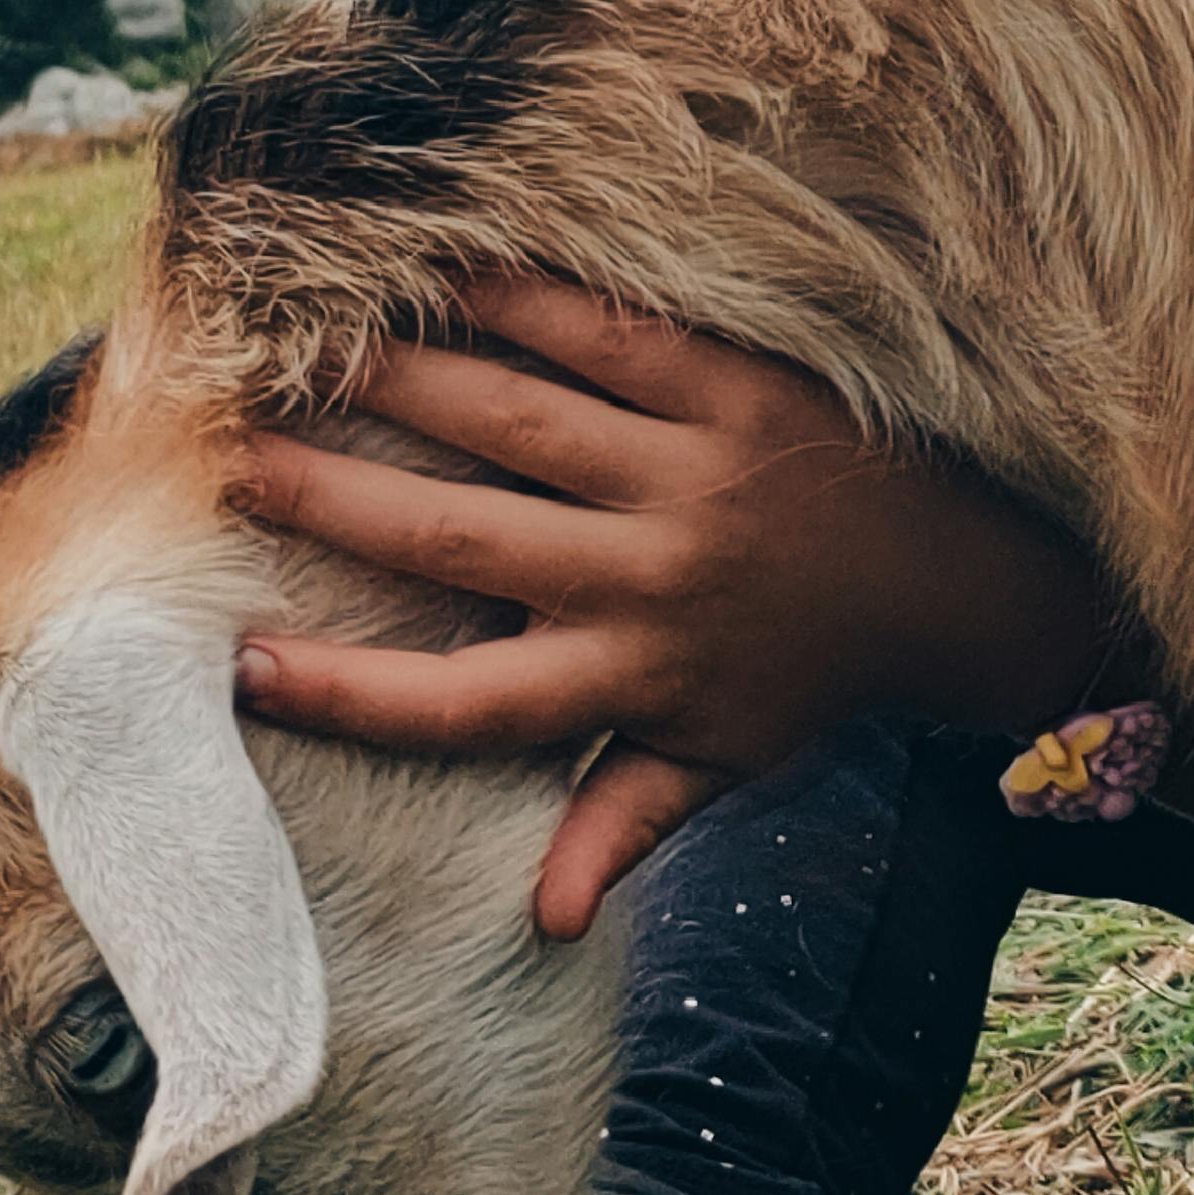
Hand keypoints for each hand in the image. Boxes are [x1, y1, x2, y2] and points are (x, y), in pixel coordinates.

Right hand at [224, 271, 1137, 933]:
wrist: (958, 577)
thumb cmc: (809, 673)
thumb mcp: (722, 763)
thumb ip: (621, 821)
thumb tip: (539, 921)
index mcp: (631, 678)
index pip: (468, 707)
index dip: (353, 697)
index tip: (248, 667)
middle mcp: (650, 579)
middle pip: (465, 543)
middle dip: (342, 504)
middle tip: (235, 464)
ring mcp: (690, 475)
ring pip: (523, 425)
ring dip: (407, 386)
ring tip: (309, 355)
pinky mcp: (733, 389)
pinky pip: (611, 337)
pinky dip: (524, 304)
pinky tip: (442, 273)